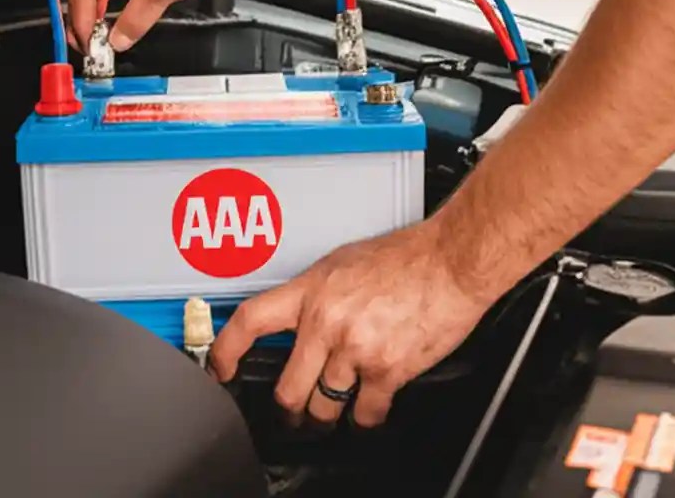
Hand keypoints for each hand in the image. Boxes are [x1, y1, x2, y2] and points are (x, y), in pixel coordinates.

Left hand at [209, 220, 490, 427]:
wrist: (453, 260)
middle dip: (290, 409)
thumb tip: (301, 319)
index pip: (251, 322)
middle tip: (294, 414)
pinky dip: (367, 418)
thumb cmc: (408, 256)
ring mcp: (355, 348)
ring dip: (329, 416)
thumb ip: (317, 294)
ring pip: (324, 407)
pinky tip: (371, 408)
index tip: (221, 371)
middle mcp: (327, 321)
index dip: (226, 352)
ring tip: (337, 411)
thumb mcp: (345, 262)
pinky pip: (365, 413)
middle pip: (287, 389)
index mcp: (312, 290)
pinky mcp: (387, 369)